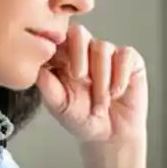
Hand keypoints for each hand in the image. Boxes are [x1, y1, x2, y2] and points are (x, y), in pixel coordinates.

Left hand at [36, 23, 147, 146]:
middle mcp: (84, 51)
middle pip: (78, 32)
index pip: (57, 38)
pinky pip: (125, 56)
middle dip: (78, 54)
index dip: (58, 48)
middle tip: (79, 77)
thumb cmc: (83, 119)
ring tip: (101, 103)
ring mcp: (107, 53)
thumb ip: (48, 87)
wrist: (112, 135)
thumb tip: (36, 69)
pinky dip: (120, 76)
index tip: (60, 70)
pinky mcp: (129, 60)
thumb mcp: (60, 107)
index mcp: (63, 58)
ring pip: (102, 47)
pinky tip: (116, 93)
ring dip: (101, 79)